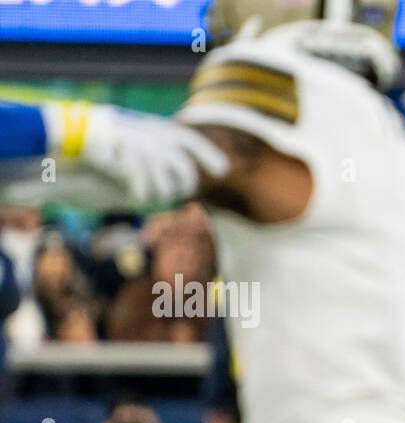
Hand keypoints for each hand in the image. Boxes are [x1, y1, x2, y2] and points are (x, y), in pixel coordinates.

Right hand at [47, 103, 229, 204]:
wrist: (61, 132)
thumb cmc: (94, 143)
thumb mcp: (129, 140)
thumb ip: (152, 156)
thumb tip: (178, 178)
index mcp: (150, 126)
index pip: (190, 140)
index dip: (210, 154)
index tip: (224, 170)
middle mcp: (148, 136)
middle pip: (184, 168)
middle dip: (186, 184)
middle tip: (182, 192)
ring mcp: (136, 148)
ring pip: (165, 183)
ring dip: (162, 194)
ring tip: (150, 195)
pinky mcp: (123, 161)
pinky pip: (143, 186)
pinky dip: (141, 194)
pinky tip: (135, 196)